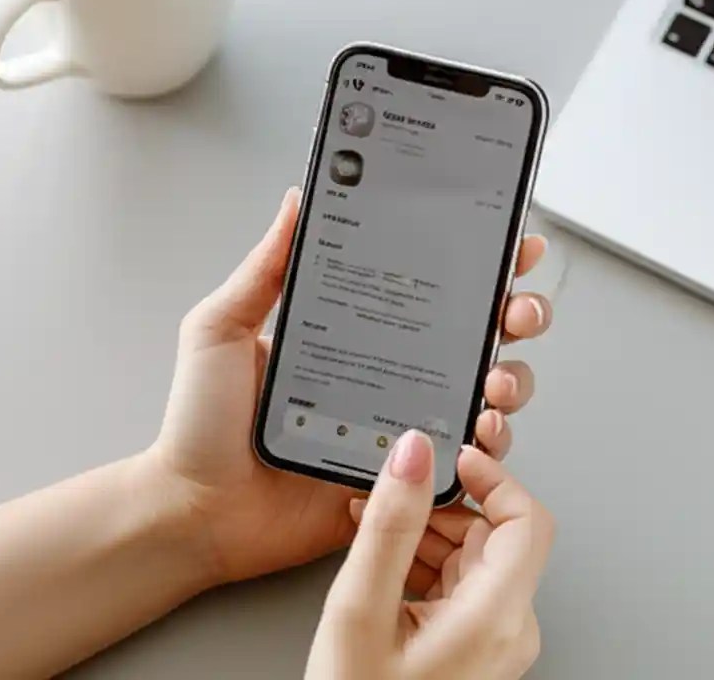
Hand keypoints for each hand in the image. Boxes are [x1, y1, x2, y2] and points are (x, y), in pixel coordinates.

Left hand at [145, 188, 552, 584]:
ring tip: (495, 382)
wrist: (195, 512)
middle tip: (517, 314)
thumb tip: (298, 200)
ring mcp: (405, 425)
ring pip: (488, 394)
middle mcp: (393, 373)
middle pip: (480, 336)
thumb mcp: (221, 330)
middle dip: (518, 317)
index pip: (433, 288)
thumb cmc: (200, 425)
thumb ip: (263, 270)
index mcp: (360, 331)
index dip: (481, 267)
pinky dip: (490, 445)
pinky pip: (466, 460)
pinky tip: (482, 432)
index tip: (512, 246)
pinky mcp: (406, 477)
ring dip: (511, 380)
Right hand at [307, 432, 554, 679]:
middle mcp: (511, 630)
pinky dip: (428, 568)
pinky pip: (464, 589)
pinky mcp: (478, 651)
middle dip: (443, 509)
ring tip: (375, 532)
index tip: (453, 457)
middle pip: (496, 537)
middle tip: (391, 498)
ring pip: (477, 561)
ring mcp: (497, 644)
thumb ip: (391, 525)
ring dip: (430, 537)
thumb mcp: (360, 610)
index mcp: (497, 617)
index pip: (528, 519)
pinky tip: (385, 568)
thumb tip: (414, 455)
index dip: (493, 478)